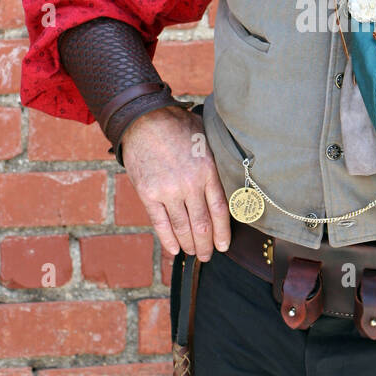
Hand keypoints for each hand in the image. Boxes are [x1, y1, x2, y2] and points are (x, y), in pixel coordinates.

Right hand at [120, 105, 231, 262]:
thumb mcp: (206, 140)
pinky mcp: (148, 193)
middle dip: (207, 244)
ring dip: (190, 244)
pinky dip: (168, 239)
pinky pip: (160, 223)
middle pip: (202, 224)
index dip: (223, 232)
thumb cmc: (178, 127)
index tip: (224, 246)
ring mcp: (168, 190)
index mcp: (208, 171)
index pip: (220, 210)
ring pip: (183, 227)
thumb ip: (216, 164)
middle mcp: (190, 184)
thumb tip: (231, 183)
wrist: (145, 119)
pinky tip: (174, 250)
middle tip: (209, 255)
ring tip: (194, 253)